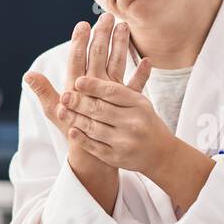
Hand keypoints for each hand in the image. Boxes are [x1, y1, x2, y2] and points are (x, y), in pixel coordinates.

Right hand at [24, 13, 149, 146]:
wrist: (93, 155)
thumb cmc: (72, 129)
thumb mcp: (54, 111)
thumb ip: (44, 91)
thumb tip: (28, 74)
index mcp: (76, 89)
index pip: (77, 60)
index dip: (79, 42)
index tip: (82, 24)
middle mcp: (94, 90)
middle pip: (98, 57)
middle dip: (102, 35)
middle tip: (106, 16)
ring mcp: (111, 96)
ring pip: (117, 65)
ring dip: (121, 45)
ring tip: (124, 26)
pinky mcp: (126, 104)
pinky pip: (137, 87)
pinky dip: (143, 74)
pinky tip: (148, 60)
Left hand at [59, 75, 174, 175]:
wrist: (161, 153)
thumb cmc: (145, 122)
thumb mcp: (140, 102)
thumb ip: (121, 89)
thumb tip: (104, 67)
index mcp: (138, 104)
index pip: (112, 92)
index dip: (94, 86)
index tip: (78, 81)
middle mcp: (133, 122)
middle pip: (100, 109)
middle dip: (79, 102)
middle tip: (64, 96)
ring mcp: (125, 141)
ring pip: (94, 128)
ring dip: (75, 119)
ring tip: (62, 111)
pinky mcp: (117, 157)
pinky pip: (95, 147)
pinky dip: (82, 139)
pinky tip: (72, 131)